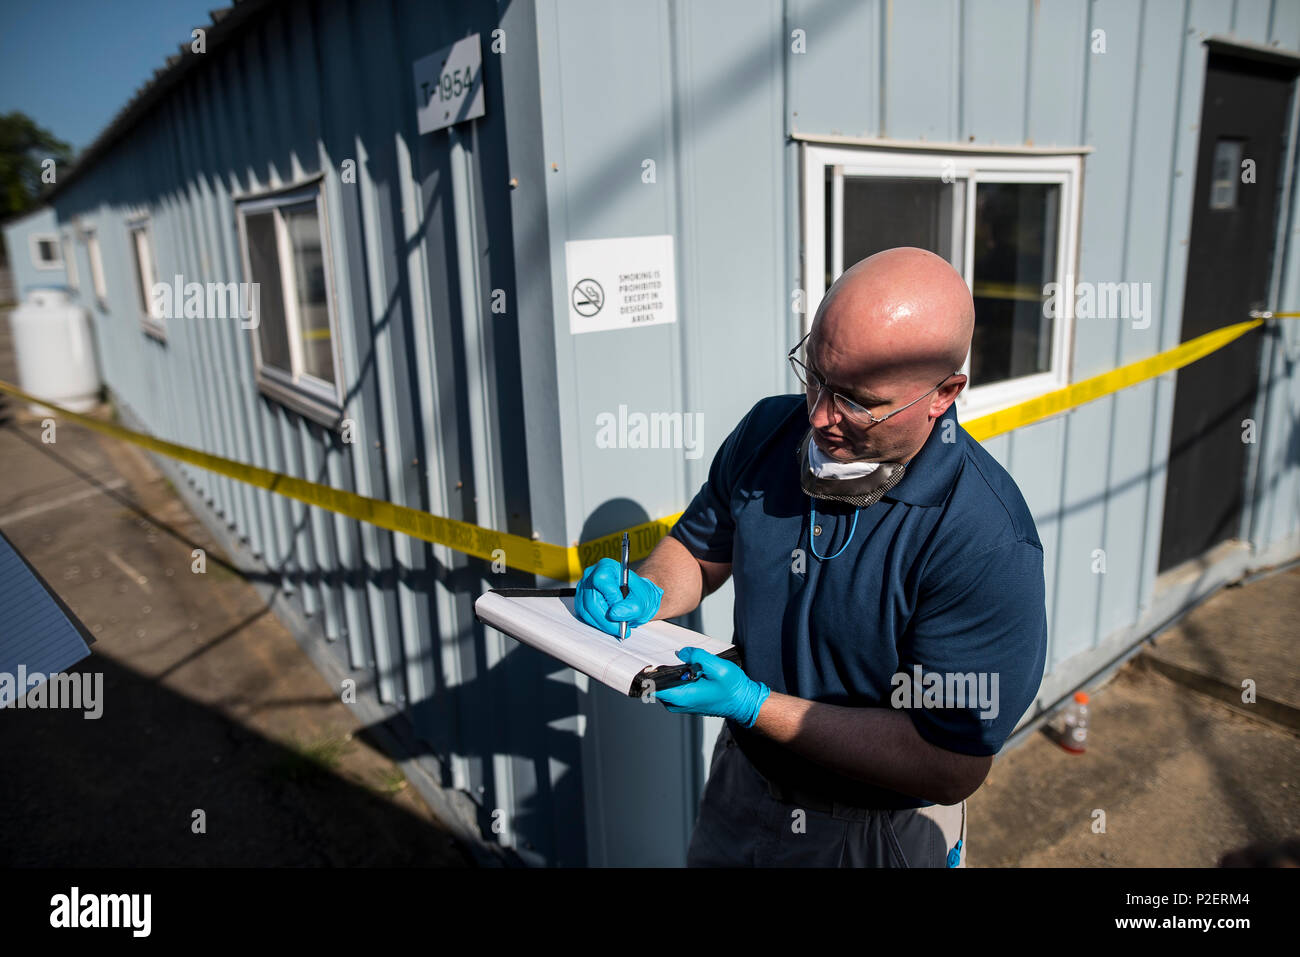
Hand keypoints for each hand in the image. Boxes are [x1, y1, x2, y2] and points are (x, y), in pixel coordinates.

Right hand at [573, 557, 663, 636]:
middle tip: (621, 628)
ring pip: (586, 610)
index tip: (621, 609)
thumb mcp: (642, 601)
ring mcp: (583, 589)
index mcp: (606, 566)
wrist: (635, 600)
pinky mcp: (581, 602)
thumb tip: (614, 613)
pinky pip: (584, 616)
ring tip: (617, 628)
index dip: (610, 597)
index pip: (601, 580)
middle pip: (592, 599)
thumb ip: (631, 607)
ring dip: (603, 623)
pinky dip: (597, 623)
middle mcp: (591, 575)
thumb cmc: (638, 595)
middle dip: (607, 618)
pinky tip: (609, 625)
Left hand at [654, 648, 769, 727]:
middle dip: (661, 668)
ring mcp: (681, 704)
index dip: (648, 672)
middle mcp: (678, 703)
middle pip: (657, 683)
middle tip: (670, 654)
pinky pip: (673, 687)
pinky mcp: (686, 701)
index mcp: (682, 696)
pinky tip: (689, 668)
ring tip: (684, 660)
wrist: (744, 702)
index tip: (648, 659)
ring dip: (671, 672)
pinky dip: (677, 676)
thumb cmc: (733, 688)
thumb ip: (698, 657)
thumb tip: (682, 653)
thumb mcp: (718, 667)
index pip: (653, 686)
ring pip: (666, 684)